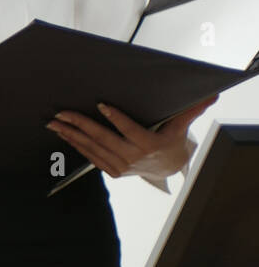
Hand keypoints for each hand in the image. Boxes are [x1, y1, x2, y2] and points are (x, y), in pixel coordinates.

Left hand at [46, 95, 215, 179]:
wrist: (168, 168)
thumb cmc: (172, 142)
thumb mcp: (181, 127)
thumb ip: (190, 111)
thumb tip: (211, 95)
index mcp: (149, 145)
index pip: (129, 129)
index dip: (115, 118)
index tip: (101, 105)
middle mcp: (132, 157)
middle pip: (103, 138)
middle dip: (79, 124)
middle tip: (61, 113)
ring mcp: (120, 166)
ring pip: (92, 148)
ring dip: (71, 134)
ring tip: (54, 123)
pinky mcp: (112, 171)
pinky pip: (90, 157)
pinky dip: (76, 145)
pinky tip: (64, 135)